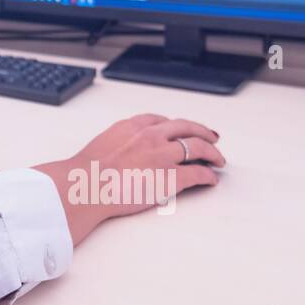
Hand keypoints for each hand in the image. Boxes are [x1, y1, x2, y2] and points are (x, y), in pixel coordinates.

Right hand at [33, 114, 224, 245]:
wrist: (87, 185)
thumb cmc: (86, 172)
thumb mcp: (100, 146)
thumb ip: (115, 144)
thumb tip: (116, 155)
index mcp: (132, 127)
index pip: (160, 120)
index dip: (175, 125)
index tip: (180, 129)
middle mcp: (151, 136)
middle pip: (185, 127)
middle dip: (201, 131)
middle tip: (211, 137)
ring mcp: (163, 155)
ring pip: (197, 146)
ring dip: (212, 152)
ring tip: (218, 159)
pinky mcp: (172, 176)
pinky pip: (198, 173)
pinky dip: (208, 175)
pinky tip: (212, 179)